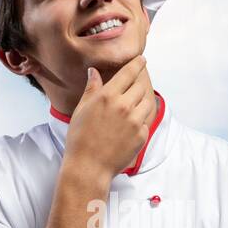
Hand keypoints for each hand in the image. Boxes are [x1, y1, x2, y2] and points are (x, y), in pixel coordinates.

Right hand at [63, 54, 152, 178]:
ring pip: (147, 102)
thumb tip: (94, 71)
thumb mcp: (82, 109)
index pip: (128, 73)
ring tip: (132, 106)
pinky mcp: (142, 136)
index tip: (142, 60)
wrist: (89, 167)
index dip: (137, 64)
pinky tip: (129, 125)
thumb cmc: (80, 138)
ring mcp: (135, 122)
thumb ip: (92, 88)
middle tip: (132, 87)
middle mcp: (124, 106)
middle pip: (140, 87)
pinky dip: (140, 120)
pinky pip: (146, 121)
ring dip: (141, 101)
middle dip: (137, 85)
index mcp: (108, 96)